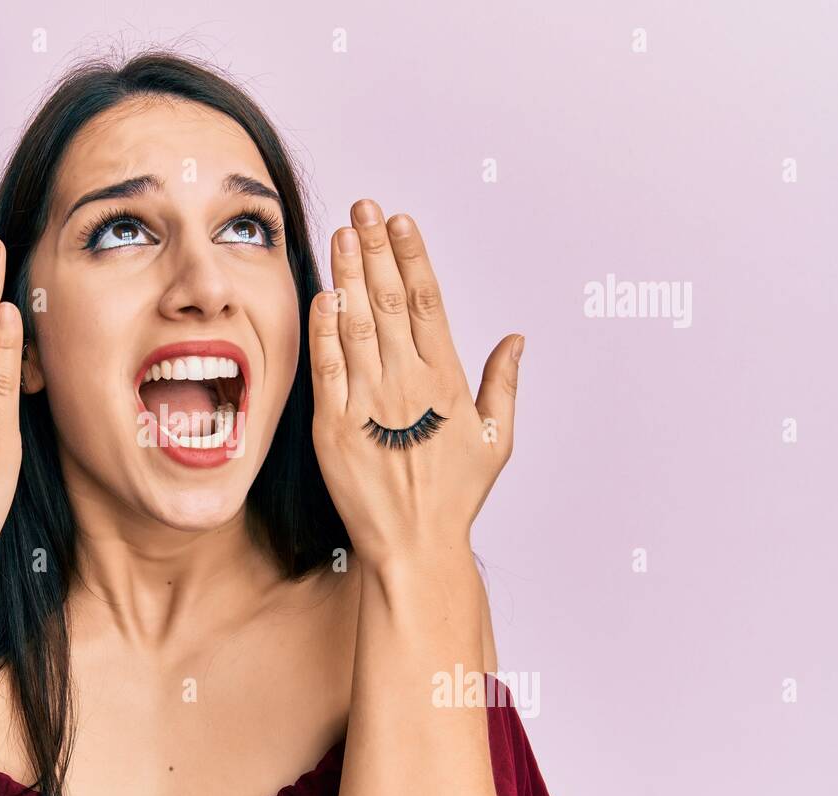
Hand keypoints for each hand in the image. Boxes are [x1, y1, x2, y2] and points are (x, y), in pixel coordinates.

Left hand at [308, 200, 522, 566]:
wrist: (414, 546)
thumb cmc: (455, 496)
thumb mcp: (496, 439)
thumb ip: (503, 383)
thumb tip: (516, 337)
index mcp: (446, 381)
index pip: (429, 303)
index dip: (413, 256)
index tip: (401, 221)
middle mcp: (407, 384)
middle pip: (391, 301)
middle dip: (375, 248)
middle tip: (363, 206)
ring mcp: (368, 403)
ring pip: (357, 324)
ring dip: (348, 275)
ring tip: (341, 233)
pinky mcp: (333, 427)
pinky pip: (326, 368)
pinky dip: (323, 329)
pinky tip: (321, 295)